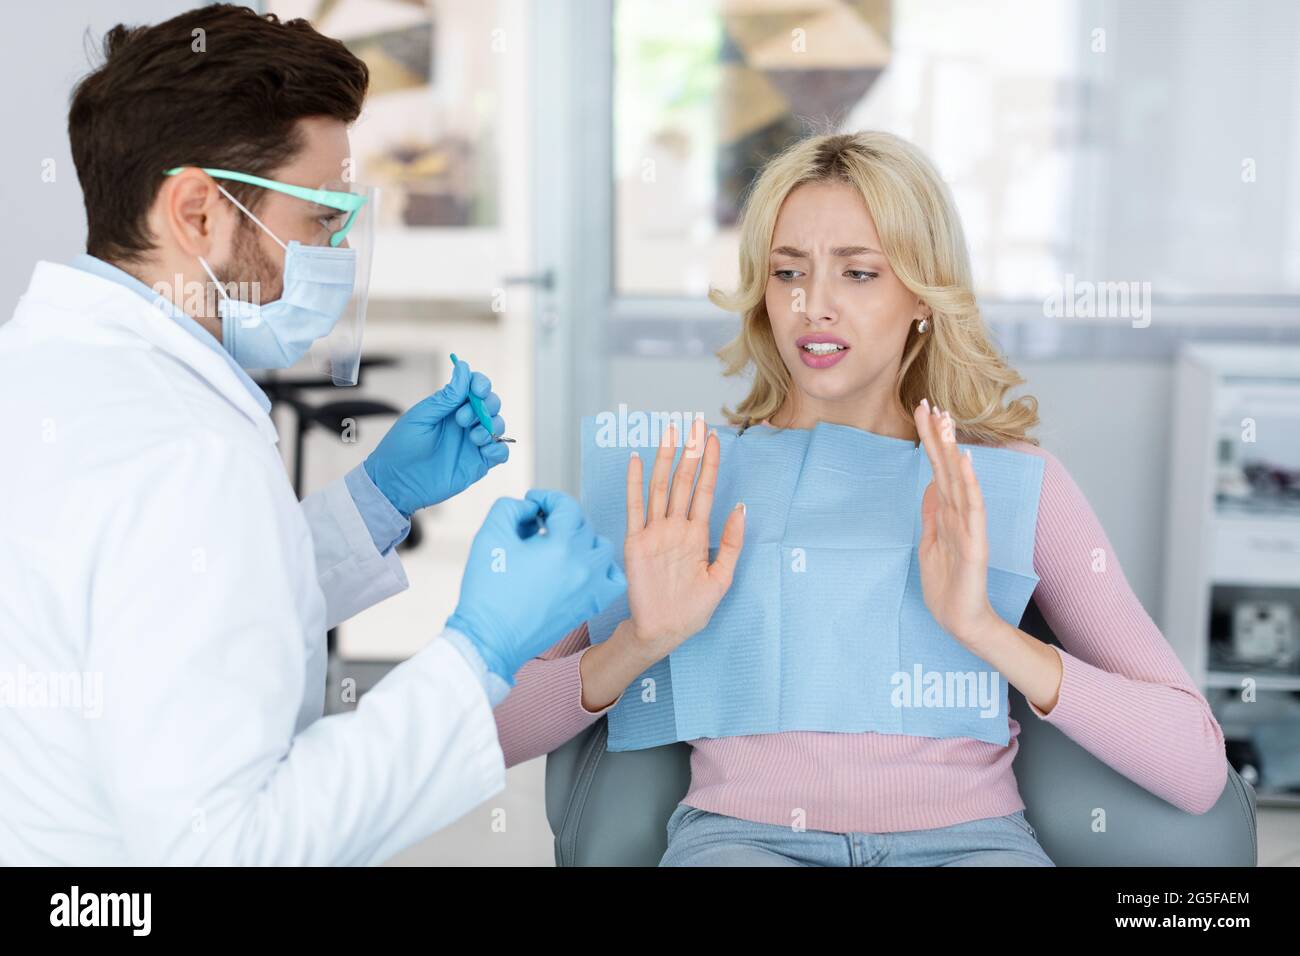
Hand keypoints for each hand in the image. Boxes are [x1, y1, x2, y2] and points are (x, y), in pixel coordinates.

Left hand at [363, 356, 507, 516]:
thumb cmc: (402, 447)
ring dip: (490, 427)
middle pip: (491, 404)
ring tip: (472, 438)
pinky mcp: (478, 463)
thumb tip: (464, 368)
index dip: (481, 384)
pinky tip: (484, 451)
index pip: (474, 387)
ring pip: (498, 425)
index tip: (478, 390)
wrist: (397, 483)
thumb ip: (447, 396)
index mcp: (450, 407)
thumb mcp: (422, 417)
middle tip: (462, 420)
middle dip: (485, 407)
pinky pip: (501, 452)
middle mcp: (465, 422)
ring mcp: (473, 443)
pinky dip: (499, 449)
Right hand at [446, 489, 625, 684]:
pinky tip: (581, 568)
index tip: (532, 502)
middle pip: (582, 524)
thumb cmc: (487, 590)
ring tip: (558, 546)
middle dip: (559, 518)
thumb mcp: (489, 536)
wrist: (490, 640)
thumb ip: (511, 508)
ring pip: (602, 548)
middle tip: (536, 525)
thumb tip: (532, 508)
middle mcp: (582, 565)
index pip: (566, 505)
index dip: (547, 498)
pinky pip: (613, 579)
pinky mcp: (590, 605)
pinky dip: (603, 569)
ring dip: (582, 540)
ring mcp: (590, 587)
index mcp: (559, 546)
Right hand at [622, 417, 745, 661]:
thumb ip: (731, 543)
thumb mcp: (722, 578)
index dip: (709, 464)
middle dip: (689, 452)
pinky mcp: (636, 541)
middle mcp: (675, 527)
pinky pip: (635, 506)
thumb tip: (741, 507)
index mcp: (697, 533)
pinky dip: (636, 482)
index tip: (714, 438)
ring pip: (660, 487)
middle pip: (682, 480)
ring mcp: (654, 531)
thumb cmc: (692, 609)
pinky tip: (638, 460)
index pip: (704, 490)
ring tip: (670, 431)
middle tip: (694, 423)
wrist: (663, 630)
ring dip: (665, 458)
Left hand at [914, 399, 999, 652]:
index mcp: (948, 513)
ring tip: (947, 422)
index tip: (921, 411)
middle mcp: (960, 514)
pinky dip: (969, 484)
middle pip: (947, 468)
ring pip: (960, 482)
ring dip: (953, 450)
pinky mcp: (975, 545)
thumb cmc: (947, 585)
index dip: (931, 440)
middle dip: (939, 436)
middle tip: (930, 404)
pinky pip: (972, 509)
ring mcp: (969, 528)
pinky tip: (965, 461)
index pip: (937, 469)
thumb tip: (930, 484)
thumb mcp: (930, 542)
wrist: (961, 621)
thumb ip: (932, 513)